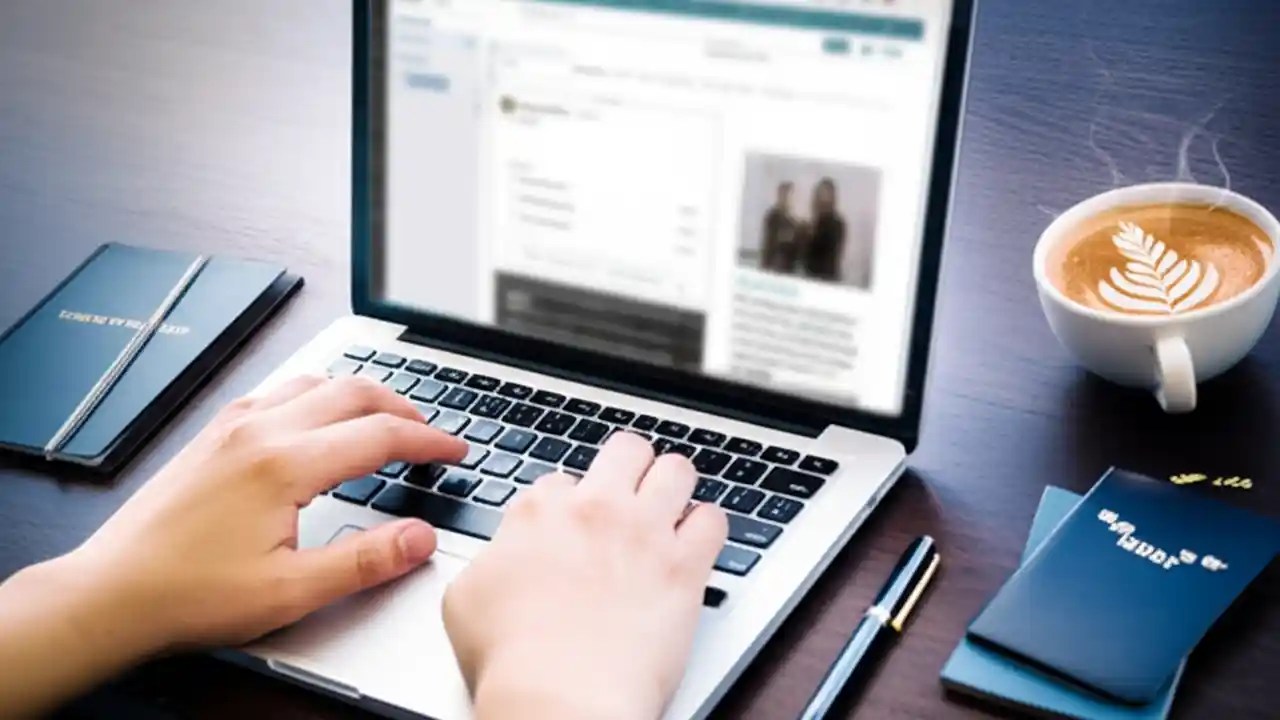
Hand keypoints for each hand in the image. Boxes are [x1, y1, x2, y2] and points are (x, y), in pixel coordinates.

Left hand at [66, 374, 465, 650]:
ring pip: (315, 382)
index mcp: (283, 465)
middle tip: (430, 433)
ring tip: (386, 420)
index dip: (428, 441)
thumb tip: (419, 538)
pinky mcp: (215, 434)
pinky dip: (319, 395)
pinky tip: (321, 419)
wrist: (113, 592)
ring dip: (361, 395)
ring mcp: (232, 427)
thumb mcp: (290, 592)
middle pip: (353, 392)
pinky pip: (280, 391)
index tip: (455, 451)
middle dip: (403, 408)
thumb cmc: (189, 594)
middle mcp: (258, 432)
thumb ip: (364, 561)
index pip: (379, 436)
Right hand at [443, 433, 727, 719]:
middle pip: (625, 449)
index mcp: (540, 511)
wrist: (559, 697)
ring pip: (676, 470)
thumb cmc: (511, 660)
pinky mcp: (685, 565)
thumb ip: (490, 558)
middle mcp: (596, 508)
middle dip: (629, 468)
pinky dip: (708, 528)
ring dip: (674, 487)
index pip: (562, 480)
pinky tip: (698, 543)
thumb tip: (502, 555)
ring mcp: (644, 532)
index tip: (574, 526)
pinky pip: (714, 520)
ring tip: (671, 508)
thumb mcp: (465, 598)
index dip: (570, 504)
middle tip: (630, 495)